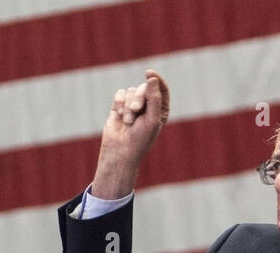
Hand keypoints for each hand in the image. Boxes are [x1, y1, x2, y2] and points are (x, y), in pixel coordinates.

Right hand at [90, 69, 170, 199]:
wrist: (120, 152)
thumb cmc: (140, 140)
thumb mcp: (152, 119)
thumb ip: (154, 98)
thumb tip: (152, 78)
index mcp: (160, 109)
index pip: (161, 88)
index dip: (156, 79)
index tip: (149, 74)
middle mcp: (146, 106)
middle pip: (143, 88)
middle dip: (138, 98)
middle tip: (135, 111)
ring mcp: (132, 106)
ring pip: (130, 91)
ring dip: (127, 106)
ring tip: (127, 121)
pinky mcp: (119, 107)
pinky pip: (119, 94)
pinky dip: (119, 103)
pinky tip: (119, 115)